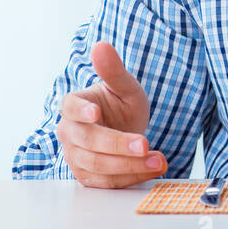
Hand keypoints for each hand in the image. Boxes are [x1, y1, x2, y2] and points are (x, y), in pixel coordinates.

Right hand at [56, 41, 167, 188]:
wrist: (125, 128)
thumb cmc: (121, 105)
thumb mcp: (124, 86)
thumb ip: (113, 70)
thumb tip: (101, 46)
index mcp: (73, 105)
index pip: (71, 107)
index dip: (81, 110)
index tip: (96, 112)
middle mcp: (69, 133)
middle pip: (87, 141)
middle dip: (118, 145)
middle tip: (144, 143)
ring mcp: (76, 157)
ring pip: (97, 166)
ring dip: (129, 165)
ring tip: (158, 160)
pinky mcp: (88, 176)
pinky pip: (106, 183)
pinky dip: (130, 178)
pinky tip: (152, 169)